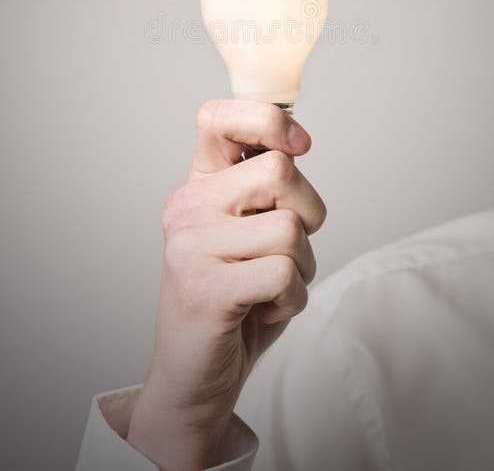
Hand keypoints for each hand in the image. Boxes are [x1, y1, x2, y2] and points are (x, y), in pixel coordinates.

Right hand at [127, 99, 325, 469]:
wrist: (197, 376)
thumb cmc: (236, 297)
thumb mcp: (250, 229)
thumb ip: (265, 186)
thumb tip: (296, 138)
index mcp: (198, 184)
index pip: (218, 117)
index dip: (268, 120)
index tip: (299, 146)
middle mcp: (186, 206)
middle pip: (280, 171)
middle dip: (307, 213)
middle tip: (284, 249)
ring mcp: (189, 245)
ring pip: (289, 228)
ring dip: (301, 266)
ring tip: (268, 286)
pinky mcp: (203, 287)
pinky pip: (284, 273)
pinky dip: (292, 299)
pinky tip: (263, 310)